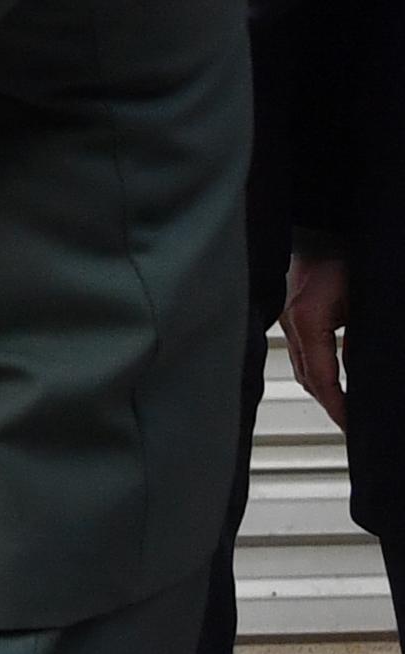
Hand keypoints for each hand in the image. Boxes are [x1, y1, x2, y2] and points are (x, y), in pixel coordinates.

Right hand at [291, 248, 351, 426]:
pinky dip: (315, 370)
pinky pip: (301, 352)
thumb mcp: (362, 303)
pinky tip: (331, 378)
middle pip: (307, 378)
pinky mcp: (291, 314)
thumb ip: (359, 339)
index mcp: (308, 321)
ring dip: (321, 389)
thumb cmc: (344, 256)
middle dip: (329, 404)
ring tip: (343, 408)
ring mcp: (287, 319)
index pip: (322, 377)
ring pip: (302, 367)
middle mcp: (292, 323)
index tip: (351, 425)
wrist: (322, 228)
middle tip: (351, 425)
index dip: (338, 406)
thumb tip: (365, 371)